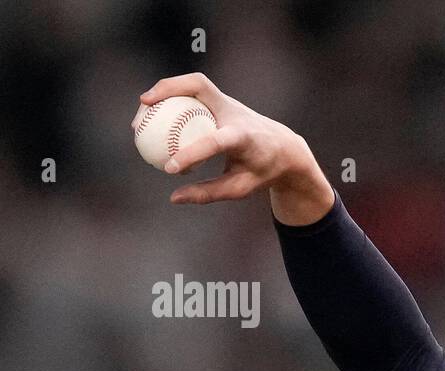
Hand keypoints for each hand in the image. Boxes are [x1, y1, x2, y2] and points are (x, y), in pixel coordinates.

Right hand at [136, 73, 334, 224]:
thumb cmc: (262, 171)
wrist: (285, 148)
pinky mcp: (221, 99)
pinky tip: (154, 112)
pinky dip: (172, 96)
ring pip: (193, 82)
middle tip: (142, 115)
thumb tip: (174, 197)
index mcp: (245, 136)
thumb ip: (209, 193)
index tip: (170, 168)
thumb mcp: (240, 187)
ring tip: (142, 111)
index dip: (192, 153)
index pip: (215, 141)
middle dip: (168, 92)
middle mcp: (236, 111)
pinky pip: (192, 91)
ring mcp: (228, 100)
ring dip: (164, 90)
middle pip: (200, 86)